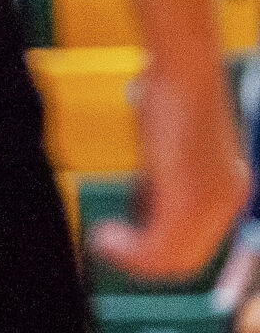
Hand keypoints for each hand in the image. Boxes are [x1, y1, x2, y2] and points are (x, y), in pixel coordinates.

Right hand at [90, 61, 250, 281]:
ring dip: (130, 259)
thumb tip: (142, 210)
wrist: (184, 71)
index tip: (124, 241)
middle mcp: (228, 202)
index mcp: (229, 190)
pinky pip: (159, 248)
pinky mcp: (190, 200)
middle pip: (185, 260)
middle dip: (140, 261)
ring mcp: (212, 203)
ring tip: (103, 242)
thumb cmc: (173, 96)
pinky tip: (105, 234)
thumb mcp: (168, 149)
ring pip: (172, 261)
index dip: (156, 251)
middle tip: (107, 246)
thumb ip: (162, 182)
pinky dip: (128, 251)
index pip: (198, 243)